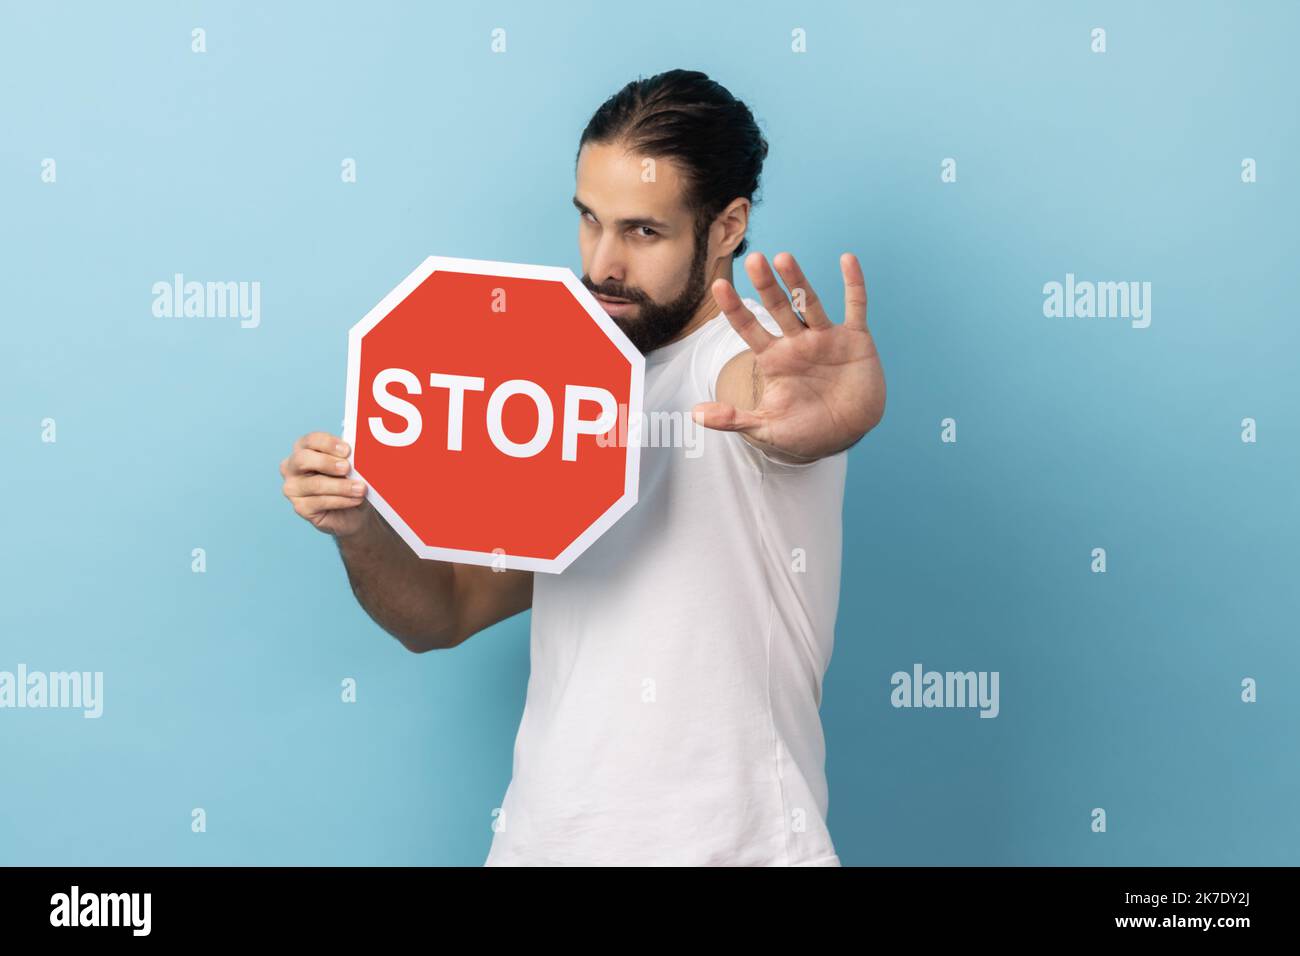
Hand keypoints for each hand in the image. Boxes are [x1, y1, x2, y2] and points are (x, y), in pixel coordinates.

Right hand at [280, 432, 372, 536]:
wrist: (354, 511)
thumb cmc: (349, 481)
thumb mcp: (351, 465)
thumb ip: (349, 456)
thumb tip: (358, 452)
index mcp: (303, 449)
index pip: (310, 440)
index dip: (328, 443)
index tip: (347, 450)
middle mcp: (292, 467)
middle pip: (303, 459)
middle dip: (327, 462)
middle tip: (347, 468)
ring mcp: (293, 488)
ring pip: (316, 484)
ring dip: (342, 486)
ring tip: (360, 488)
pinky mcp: (301, 507)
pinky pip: (321, 502)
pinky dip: (342, 500)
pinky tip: (356, 499)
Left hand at [693, 251, 884, 460]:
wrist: (848, 434)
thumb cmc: (806, 430)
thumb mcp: (766, 428)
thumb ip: (733, 419)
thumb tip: (695, 415)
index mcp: (773, 359)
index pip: (748, 328)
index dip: (734, 308)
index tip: (718, 286)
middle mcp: (797, 342)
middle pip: (778, 308)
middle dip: (766, 286)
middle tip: (753, 259)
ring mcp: (825, 338)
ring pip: (810, 303)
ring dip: (798, 281)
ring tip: (784, 258)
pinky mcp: (854, 339)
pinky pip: (855, 307)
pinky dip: (853, 284)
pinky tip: (847, 260)